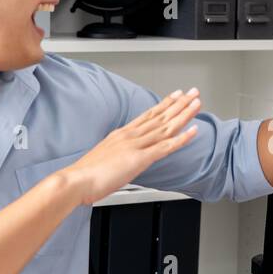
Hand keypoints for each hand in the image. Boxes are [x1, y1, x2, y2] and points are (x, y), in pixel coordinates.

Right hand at [64, 89, 201, 205]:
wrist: (75, 180)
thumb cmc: (86, 174)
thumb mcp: (104, 157)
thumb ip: (117, 154)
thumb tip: (124, 158)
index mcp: (122, 134)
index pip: (148, 115)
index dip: (164, 104)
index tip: (176, 96)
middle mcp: (130, 136)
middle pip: (160, 116)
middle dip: (179, 104)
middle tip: (193, 93)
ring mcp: (135, 146)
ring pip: (165, 127)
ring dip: (184, 114)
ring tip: (197, 104)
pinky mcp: (139, 159)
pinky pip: (165, 147)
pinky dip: (181, 138)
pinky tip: (193, 131)